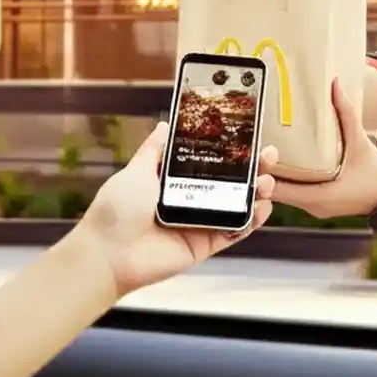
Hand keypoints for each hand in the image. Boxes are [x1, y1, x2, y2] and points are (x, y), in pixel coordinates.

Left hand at [73, 123, 277, 297]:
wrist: (108, 253)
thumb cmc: (116, 210)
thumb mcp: (136, 171)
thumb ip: (154, 150)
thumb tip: (165, 124)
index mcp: (173, 182)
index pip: (209, 162)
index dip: (230, 151)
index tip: (249, 137)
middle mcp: (189, 201)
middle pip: (229, 183)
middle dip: (251, 170)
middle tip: (268, 156)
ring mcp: (198, 223)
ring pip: (236, 206)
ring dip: (256, 193)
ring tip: (268, 181)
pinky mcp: (204, 245)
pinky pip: (233, 233)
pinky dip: (251, 222)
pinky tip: (263, 208)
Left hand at [271, 79, 376, 219]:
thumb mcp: (361, 143)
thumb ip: (347, 114)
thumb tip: (335, 86)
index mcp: (317, 196)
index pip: (275, 190)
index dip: (262, 172)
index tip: (259, 152)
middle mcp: (311, 206)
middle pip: (275, 191)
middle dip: (264, 170)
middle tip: (258, 146)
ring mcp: (314, 207)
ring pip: (284, 194)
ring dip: (275, 175)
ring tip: (267, 150)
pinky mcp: (319, 204)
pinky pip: (295, 194)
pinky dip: (288, 180)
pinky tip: (286, 160)